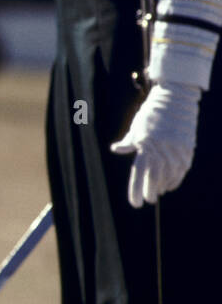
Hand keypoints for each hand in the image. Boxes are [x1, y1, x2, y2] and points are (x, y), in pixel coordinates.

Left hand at [110, 82, 200, 206]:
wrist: (175, 99)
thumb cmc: (152, 113)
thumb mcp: (137, 127)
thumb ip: (128, 142)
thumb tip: (115, 149)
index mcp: (144, 146)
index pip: (138, 175)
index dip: (135, 192)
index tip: (135, 204)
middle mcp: (159, 151)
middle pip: (153, 179)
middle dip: (150, 192)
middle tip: (148, 199)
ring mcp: (175, 151)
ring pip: (168, 177)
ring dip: (163, 187)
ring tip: (158, 192)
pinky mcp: (187, 149)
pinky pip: (181, 171)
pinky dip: (175, 180)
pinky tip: (170, 185)